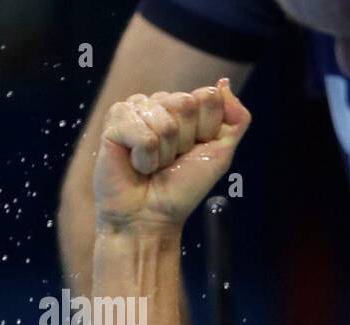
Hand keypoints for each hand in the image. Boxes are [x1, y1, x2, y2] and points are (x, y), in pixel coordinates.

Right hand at [94, 79, 250, 233]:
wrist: (151, 216)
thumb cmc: (183, 188)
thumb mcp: (221, 155)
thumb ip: (234, 119)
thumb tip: (223, 83)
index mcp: (187, 108)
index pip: (208, 96)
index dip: (207, 130)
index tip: (195, 151)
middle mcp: (161, 103)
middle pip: (186, 103)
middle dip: (184, 141)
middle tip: (172, 161)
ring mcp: (136, 109)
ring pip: (164, 120)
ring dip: (164, 153)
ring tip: (153, 165)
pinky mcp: (115, 120)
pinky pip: (142, 133)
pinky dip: (145, 158)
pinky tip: (136, 164)